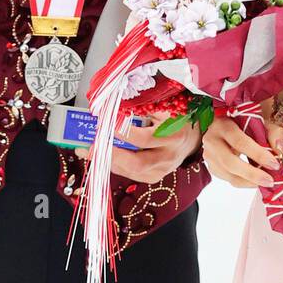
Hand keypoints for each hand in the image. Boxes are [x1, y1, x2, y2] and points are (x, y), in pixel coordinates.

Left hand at [75, 116, 202, 183]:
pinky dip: (115, 166)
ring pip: (131, 172)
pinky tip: (103, 156)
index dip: (122, 132)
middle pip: (136, 163)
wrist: (195, 136)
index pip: (143, 139)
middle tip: (89, 147)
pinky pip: (132, 175)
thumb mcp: (165, 107)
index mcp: (173, 136)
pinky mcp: (155, 177)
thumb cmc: (178, 118)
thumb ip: (143, 108)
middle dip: (110, 155)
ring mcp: (162, 170)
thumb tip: (115, 105)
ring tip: (88, 151)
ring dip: (108, 161)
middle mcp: (168, 157)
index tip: (104, 123)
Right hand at [202, 114, 282, 187]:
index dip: (258, 154)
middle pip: (230, 162)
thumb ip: (274, 133)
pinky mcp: (211, 166)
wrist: (229, 125)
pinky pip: (228, 179)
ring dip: (249, 182)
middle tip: (270, 180)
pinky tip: (255, 181)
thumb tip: (278, 150)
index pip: (239, 141)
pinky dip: (244, 183)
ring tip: (266, 182)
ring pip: (228, 174)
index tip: (274, 164)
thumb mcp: (261, 122)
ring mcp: (209, 155)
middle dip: (252, 174)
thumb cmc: (246, 123)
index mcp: (223, 124)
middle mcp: (211, 140)